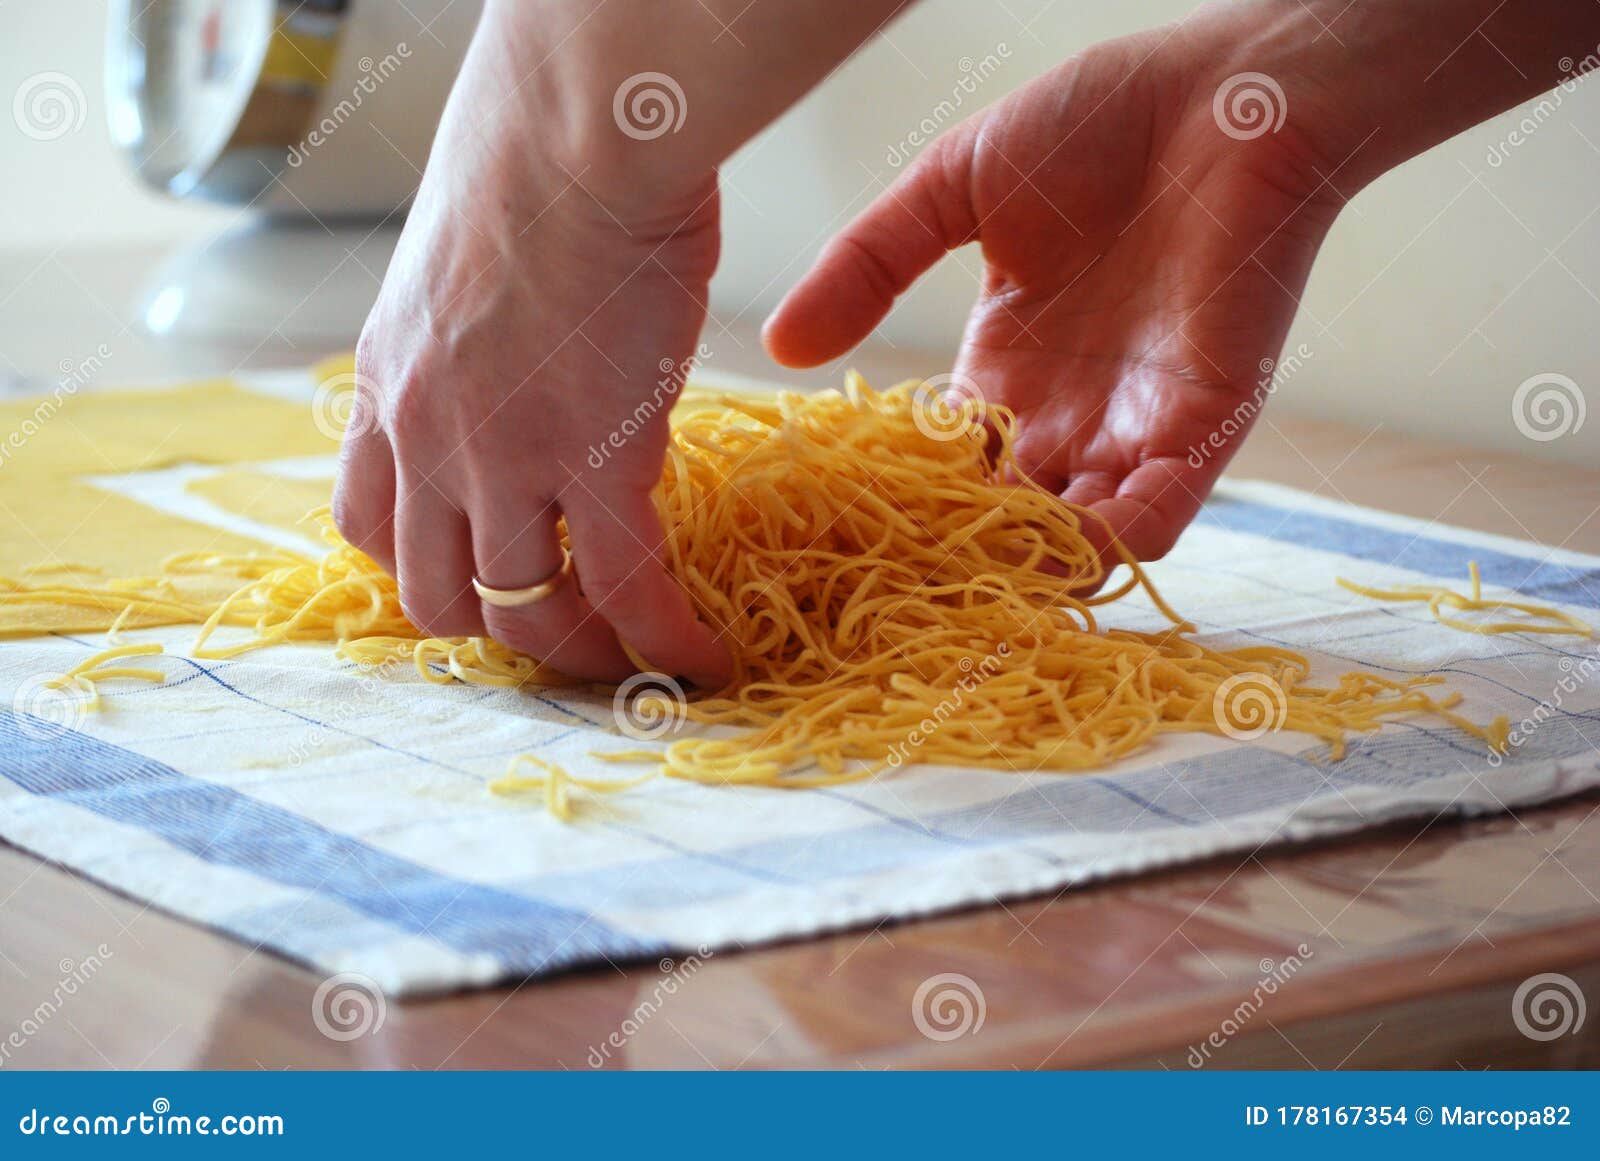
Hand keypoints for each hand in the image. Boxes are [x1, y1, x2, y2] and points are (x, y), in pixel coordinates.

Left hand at [332, 28, 731, 685]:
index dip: (429, 572)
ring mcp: (500, 457)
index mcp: (387, 384)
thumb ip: (476, 345)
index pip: (370, 527)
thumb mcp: (459, 269)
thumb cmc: (536, 164)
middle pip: (437, 594)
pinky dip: (664, 639)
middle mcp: (423, 436)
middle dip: (503, 630)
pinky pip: (625, 587)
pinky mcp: (593, 457)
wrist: (575, 132)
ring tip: (639, 660)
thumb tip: (535, 372)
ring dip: (581, 654)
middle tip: (571, 632)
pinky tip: (704, 656)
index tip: (484, 579)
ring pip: (523, 611)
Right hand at [765, 5, 1358, 561]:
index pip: (943, 470)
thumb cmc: (1100, 121)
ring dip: (1032, 565)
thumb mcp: (953, 186)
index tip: (851, 526)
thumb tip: (777, 345)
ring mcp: (1133, 426)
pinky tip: (1068, 539)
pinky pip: (1159, 516)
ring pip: (1078, 542)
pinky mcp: (1205, 424)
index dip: (904, 501)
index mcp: (1003, 369)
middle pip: (1004, 523)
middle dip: (963, 554)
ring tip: (980, 568)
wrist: (1227, 91)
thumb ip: (869, 263)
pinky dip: (1114, 542)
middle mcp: (1063, 413)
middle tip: (909, 576)